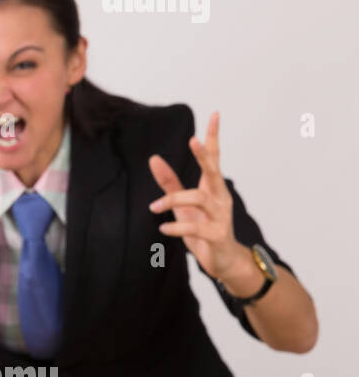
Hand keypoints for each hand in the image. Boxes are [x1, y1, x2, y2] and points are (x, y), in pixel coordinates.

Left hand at [146, 110, 242, 282]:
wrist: (223, 261)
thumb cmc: (203, 229)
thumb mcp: (182, 205)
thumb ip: (169, 182)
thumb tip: (154, 158)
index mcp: (212, 187)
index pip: (215, 157)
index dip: (213, 136)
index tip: (214, 114)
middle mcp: (220, 198)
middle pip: (213, 171)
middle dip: (204, 155)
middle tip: (193, 140)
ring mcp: (220, 216)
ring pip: (199, 199)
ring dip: (173, 200)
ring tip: (153, 208)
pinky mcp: (217, 235)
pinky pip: (196, 228)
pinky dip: (178, 228)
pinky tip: (163, 228)